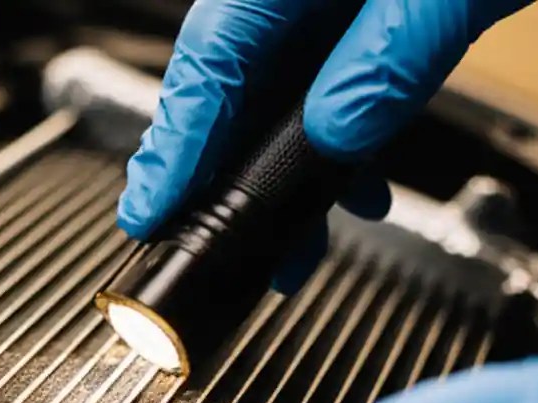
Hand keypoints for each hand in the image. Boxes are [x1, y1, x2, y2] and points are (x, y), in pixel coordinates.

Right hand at [118, 0, 534, 291]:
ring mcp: (317, 3)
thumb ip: (388, 62)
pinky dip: (334, 145)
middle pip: (229, 83)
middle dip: (220, 173)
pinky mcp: (352, 17)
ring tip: (295, 243)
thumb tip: (334, 136)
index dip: (174, 142)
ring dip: (285, 174)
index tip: (150, 207)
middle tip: (198, 239)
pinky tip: (357, 191)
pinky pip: (321, 87)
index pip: (210, 57)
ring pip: (275, 96)